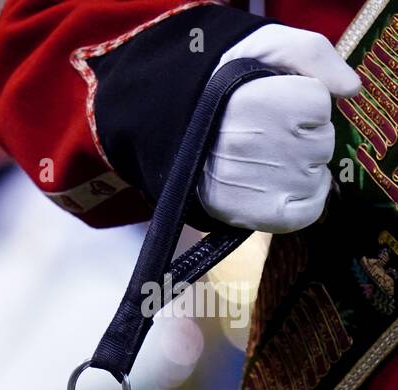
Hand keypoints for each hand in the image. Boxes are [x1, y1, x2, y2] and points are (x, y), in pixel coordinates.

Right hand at [199, 24, 361, 232]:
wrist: (173, 126)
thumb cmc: (225, 83)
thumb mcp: (266, 44)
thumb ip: (312, 53)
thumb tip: (350, 90)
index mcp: (259, 100)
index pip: (319, 106)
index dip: (307, 103)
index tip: (277, 104)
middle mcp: (254, 144)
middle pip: (322, 143)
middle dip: (307, 136)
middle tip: (271, 134)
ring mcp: (251, 182)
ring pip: (316, 176)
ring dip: (304, 168)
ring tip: (271, 161)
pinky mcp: (247, 213)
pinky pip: (306, 213)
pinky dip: (307, 201)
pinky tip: (287, 188)